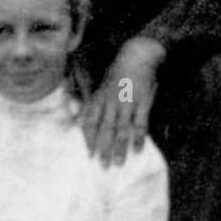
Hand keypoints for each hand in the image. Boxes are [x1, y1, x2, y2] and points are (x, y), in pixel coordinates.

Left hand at [81, 37, 164, 166]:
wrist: (138, 55)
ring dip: (119, 147)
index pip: (91, 122)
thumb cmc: (119, 71)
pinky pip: (140, 122)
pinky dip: (139, 137)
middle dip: (103, 149)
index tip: (89, 154)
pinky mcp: (143, 102)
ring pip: (122, 129)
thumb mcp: (102, 85)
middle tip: (102, 166)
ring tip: (118, 163)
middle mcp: (111, 102)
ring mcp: (128, 102)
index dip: (89, 139)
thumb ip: (93, 103)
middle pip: (105, 129)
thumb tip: (78, 120)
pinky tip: (138, 149)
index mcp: (100, 98)